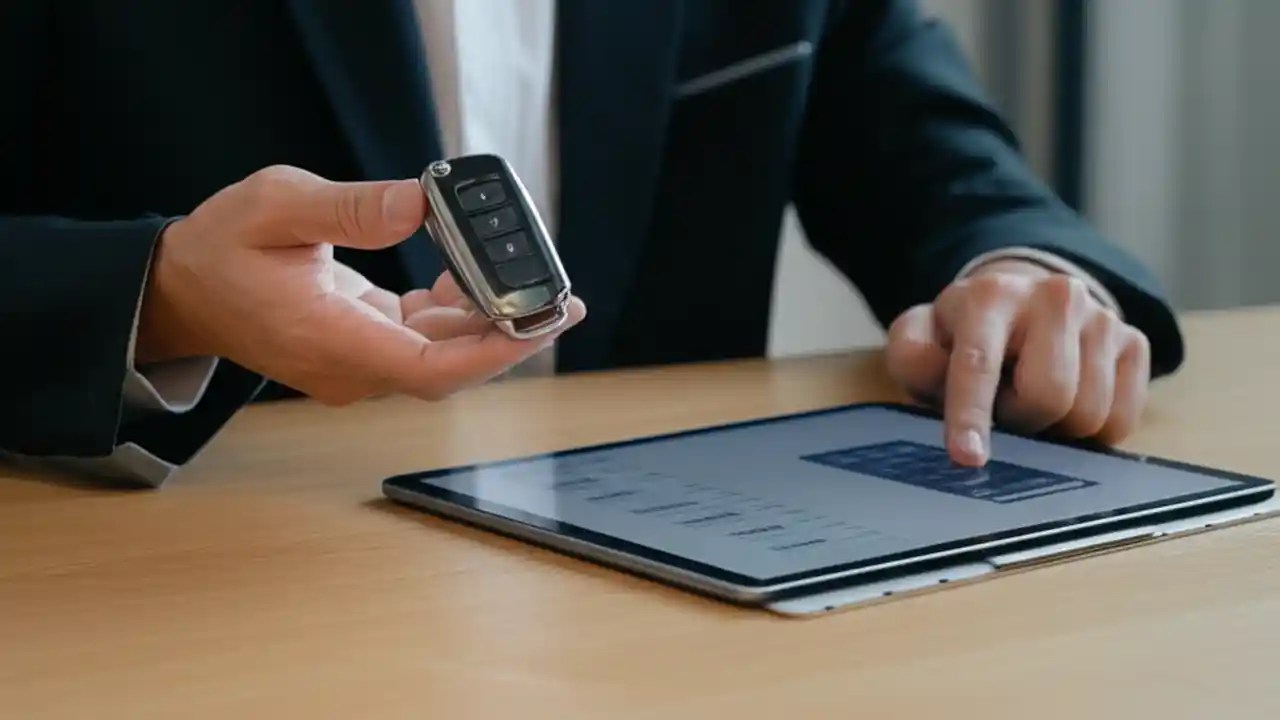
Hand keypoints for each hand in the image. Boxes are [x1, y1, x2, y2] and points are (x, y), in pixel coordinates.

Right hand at [136, 165, 584, 404]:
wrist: (183, 291)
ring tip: (531, 282)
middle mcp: (347, 364)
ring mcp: (356, 363)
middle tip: (563, 300)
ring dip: (487, 324)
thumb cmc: (219, 249)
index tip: (537, 323)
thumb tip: (418, 203)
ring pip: (440, 356)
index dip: (491, 354)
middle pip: (448, 367)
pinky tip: (467, 273)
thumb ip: (348, 207)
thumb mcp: (275, 205)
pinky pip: (422, 340)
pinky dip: (454, 312)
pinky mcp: (362, 348)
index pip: (427, 368)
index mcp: (326, 336)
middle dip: (510, 336)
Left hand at [885, 260, 1150, 465]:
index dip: (971, 413)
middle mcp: (1055, 296)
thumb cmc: (962, 337)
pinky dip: (1090, 428)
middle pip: (1049, 397)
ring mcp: (1102, 316)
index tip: (967, 456)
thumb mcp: (921, 340)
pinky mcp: (1134, 341)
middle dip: (1021, 418)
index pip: (980, 363)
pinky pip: (1121, 421)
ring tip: (1032, 395)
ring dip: (1055, 425)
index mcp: (991, 295)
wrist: (1019, 307)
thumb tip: (933, 371)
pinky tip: (1068, 400)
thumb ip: (912, 355)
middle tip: (1004, 406)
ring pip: (1090, 415)